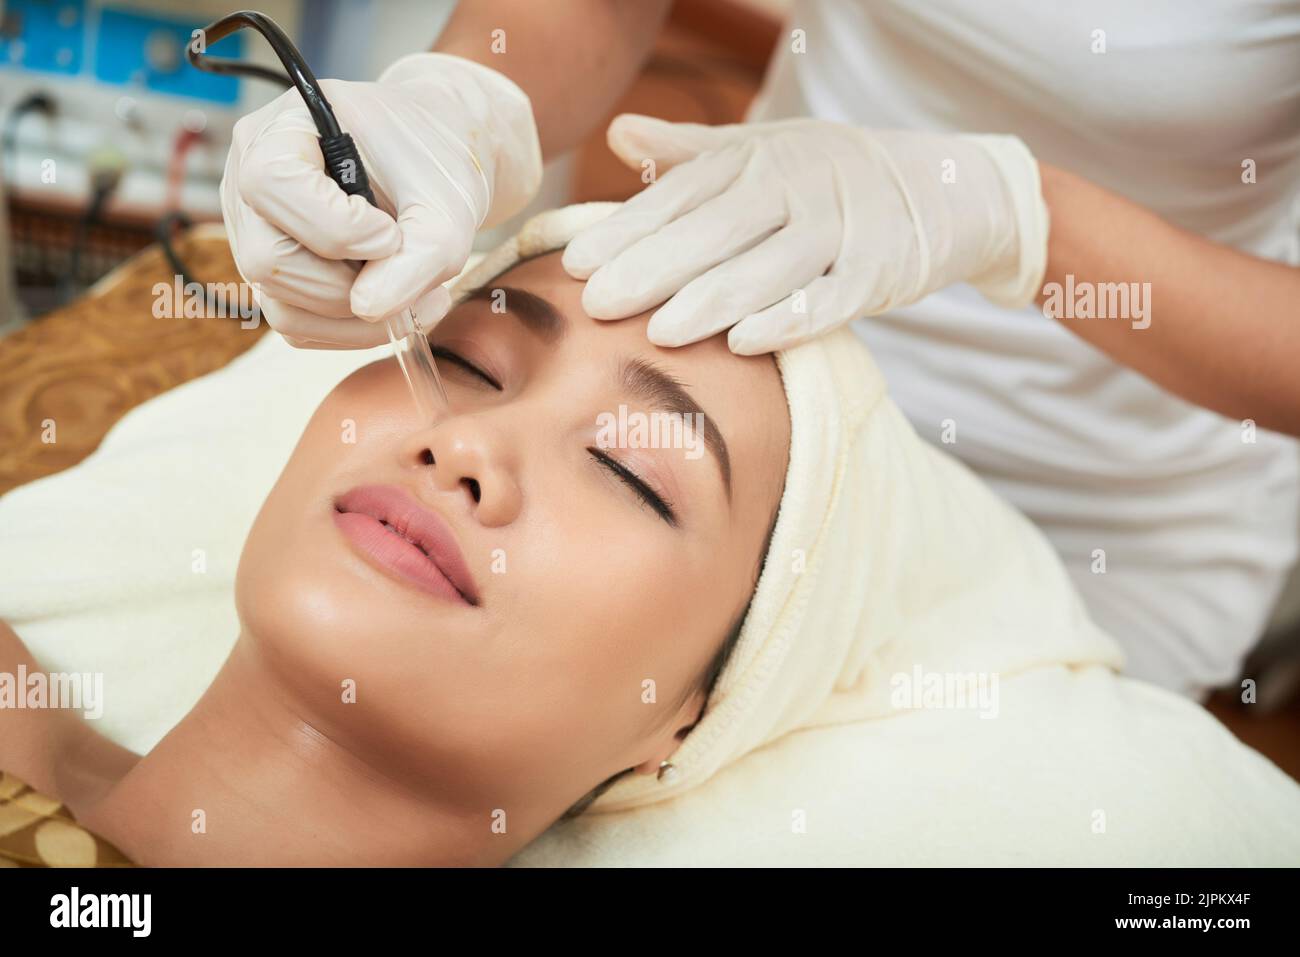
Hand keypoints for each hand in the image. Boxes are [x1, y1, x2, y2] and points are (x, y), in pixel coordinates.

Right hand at [221, 53, 542, 347]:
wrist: (438, 167)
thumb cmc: (437, 164)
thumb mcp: (449, 201)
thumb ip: (421, 252)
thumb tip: (367, 308)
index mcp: (279, 133)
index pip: (272, 183)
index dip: (336, 226)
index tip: (392, 236)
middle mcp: (248, 184)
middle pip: (270, 260)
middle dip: (349, 286)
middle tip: (416, 273)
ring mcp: (256, 235)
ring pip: (283, 308)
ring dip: (359, 320)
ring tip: (422, 296)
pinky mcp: (278, 277)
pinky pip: (300, 327)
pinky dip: (355, 330)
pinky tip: (401, 303)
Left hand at [562, 115, 1047, 353]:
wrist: (945, 186)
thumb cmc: (834, 175)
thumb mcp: (766, 150)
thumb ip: (690, 153)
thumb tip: (619, 133)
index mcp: (757, 159)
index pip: (682, 195)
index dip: (628, 230)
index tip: (576, 264)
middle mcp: (795, 187)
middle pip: (714, 230)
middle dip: (653, 268)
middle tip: (597, 303)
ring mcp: (840, 229)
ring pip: (766, 267)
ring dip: (711, 300)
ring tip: (659, 332)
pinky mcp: (878, 271)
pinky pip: (829, 300)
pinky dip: (787, 320)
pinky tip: (743, 342)